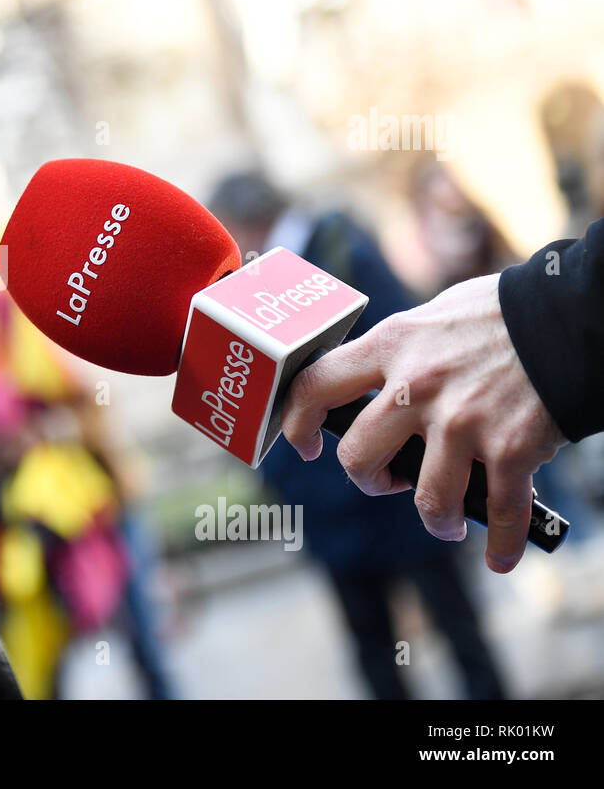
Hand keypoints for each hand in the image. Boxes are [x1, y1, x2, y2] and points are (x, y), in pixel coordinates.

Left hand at [280, 273, 567, 572]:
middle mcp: (416, 386)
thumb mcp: (431, 317)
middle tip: (388, 481)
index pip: (316, 386)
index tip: (307, 446)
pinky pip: (500, 513)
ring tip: (444, 520)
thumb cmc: (501, 314)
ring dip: (435, 519)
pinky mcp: (510, 449)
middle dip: (369, 481)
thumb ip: (399, 352)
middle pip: (358, 456)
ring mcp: (462, 422)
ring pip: (425, 498)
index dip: (298, 422)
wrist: (574, 316)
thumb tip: (373, 384)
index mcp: (392, 346)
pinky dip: (501, 545)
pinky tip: (499, 558)